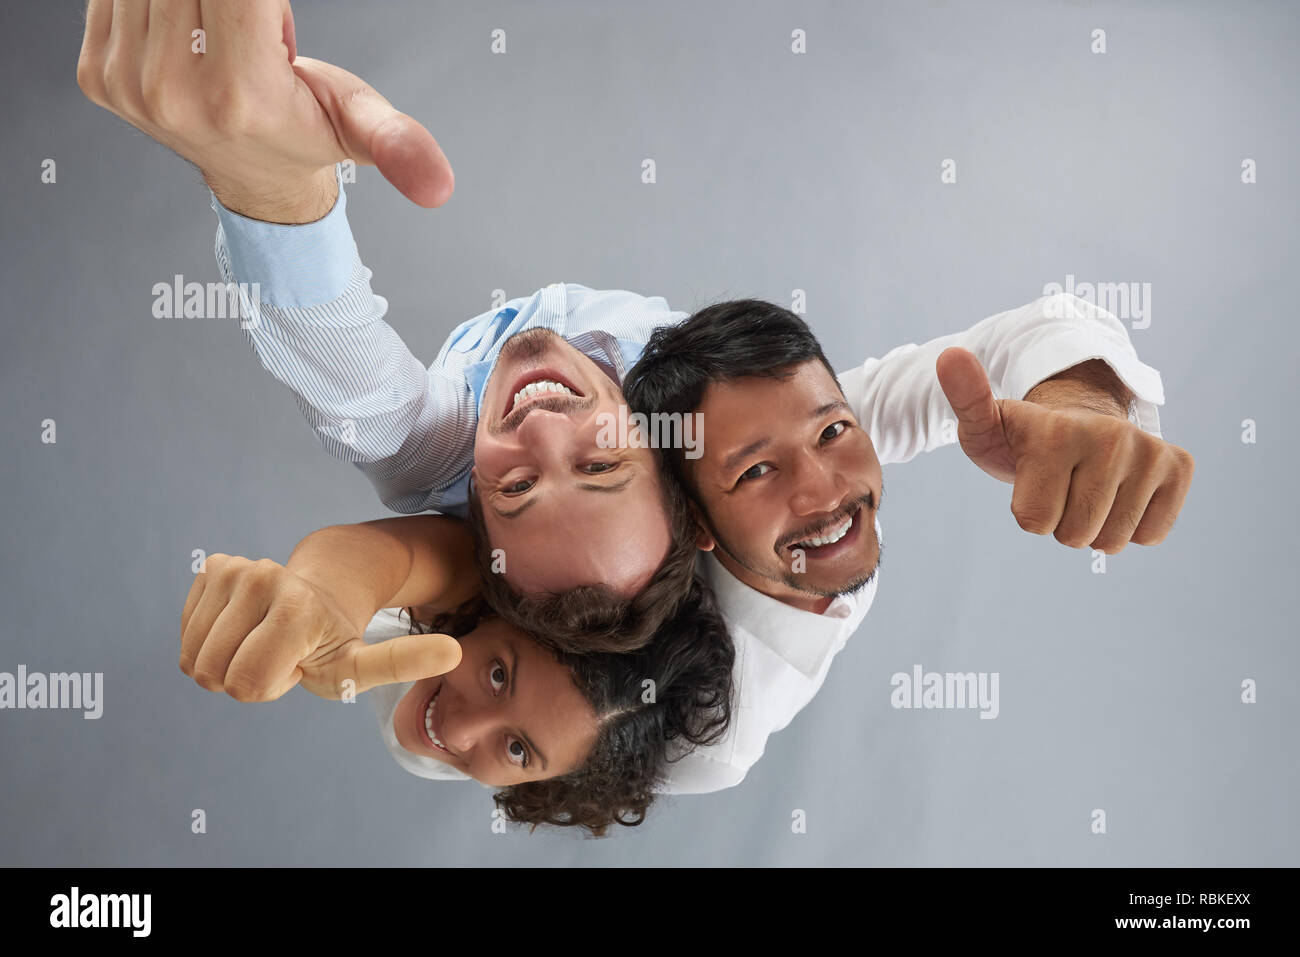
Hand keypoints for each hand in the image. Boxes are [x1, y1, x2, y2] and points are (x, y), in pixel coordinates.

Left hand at [76, 0, 452, 220]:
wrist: (251, 181)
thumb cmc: (306, 135)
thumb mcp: (363, 130)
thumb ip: (400, 145)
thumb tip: (439, 188)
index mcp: (239, 96)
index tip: (270, 15)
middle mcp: (170, 91)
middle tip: (253, 26)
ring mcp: (126, 83)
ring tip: (224, 27)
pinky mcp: (96, 74)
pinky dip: (157, 0)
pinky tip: (189, 29)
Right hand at [179, 554, 461, 701]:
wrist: (321, 589)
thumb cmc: (338, 639)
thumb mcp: (368, 661)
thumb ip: (402, 662)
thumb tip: (457, 653)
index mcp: (298, 609)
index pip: (247, 685)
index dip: (271, 687)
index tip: (300, 665)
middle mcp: (262, 580)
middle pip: (215, 672)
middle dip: (244, 676)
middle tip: (282, 654)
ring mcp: (233, 570)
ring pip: (194, 656)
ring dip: (224, 660)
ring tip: (264, 641)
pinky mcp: (211, 569)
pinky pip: (184, 634)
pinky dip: (206, 641)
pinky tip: (241, 627)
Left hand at [937, 347, 1194, 552]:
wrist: (1078, 419)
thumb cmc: (1023, 435)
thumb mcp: (985, 423)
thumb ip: (966, 399)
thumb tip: (949, 356)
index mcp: (1058, 431)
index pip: (1034, 522)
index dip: (1028, 510)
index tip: (1032, 477)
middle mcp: (1111, 437)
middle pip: (1074, 535)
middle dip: (1061, 521)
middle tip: (1061, 483)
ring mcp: (1150, 451)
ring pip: (1111, 541)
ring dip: (1094, 526)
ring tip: (1087, 486)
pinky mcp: (1179, 467)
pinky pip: (1150, 535)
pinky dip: (1131, 525)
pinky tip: (1119, 492)